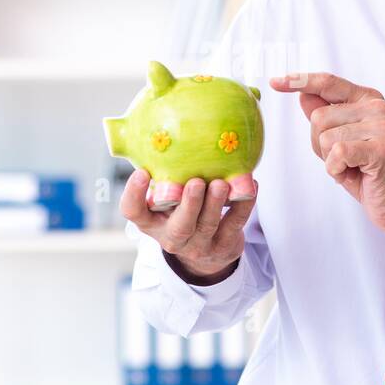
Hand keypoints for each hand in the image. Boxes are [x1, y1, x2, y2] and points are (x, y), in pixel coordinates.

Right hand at [119, 170, 256, 280]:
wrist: (205, 256)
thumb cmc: (180, 213)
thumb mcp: (165, 202)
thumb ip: (163, 177)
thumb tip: (164, 128)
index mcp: (151, 222)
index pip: (134, 212)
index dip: (134, 194)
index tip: (143, 173)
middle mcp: (172, 236)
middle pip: (179, 226)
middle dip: (189, 204)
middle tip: (195, 182)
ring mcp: (200, 245)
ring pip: (208, 226)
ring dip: (215, 203)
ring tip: (221, 183)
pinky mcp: (224, 246)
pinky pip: (235, 224)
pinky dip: (244, 205)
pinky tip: (250, 184)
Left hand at [269, 72, 384, 247]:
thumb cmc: (368, 173)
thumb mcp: (340, 141)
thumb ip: (324, 116)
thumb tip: (303, 94)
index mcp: (367, 99)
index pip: (328, 82)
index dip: (299, 81)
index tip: (275, 82)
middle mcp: (377, 107)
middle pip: (318, 116)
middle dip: (319, 144)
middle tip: (343, 160)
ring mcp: (382, 126)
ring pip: (325, 137)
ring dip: (329, 160)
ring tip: (352, 167)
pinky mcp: (381, 148)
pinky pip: (337, 152)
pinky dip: (336, 169)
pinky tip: (354, 174)